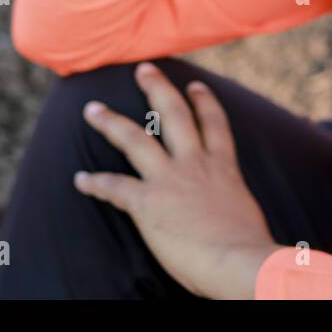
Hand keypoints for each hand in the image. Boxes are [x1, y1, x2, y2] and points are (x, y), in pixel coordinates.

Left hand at [73, 62, 284, 298]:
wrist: (240, 262)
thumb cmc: (251, 250)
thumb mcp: (247, 213)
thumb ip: (233, 204)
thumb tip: (234, 215)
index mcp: (223, 168)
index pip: (214, 125)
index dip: (204, 102)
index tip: (195, 85)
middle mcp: (195, 164)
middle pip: (173, 115)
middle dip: (156, 88)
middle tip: (143, 69)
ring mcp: (170, 180)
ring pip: (135, 139)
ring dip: (110, 122)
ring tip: (92, 109)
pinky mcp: (149, 202)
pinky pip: (115, 187)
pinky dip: (95, 183)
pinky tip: (80, 180)